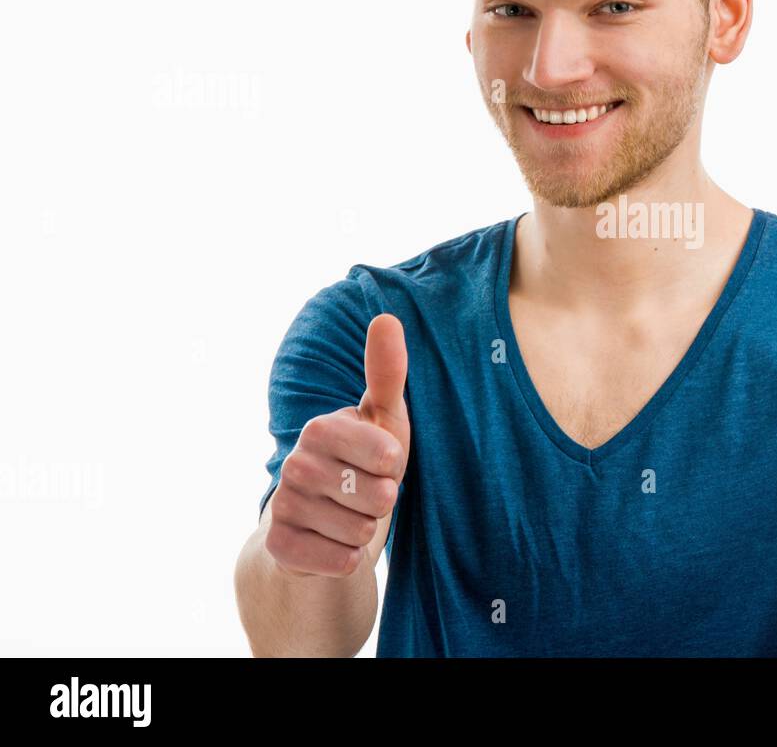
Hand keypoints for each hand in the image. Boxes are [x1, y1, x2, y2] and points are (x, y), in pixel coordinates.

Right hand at [265, 313, 410, 577]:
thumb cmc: (366, 463)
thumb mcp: (385, 419)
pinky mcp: (279, 547)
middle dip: (384, 501)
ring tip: (351, 515)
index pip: (385, 454)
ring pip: (360, 532)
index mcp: (321, 428)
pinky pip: (341, 561)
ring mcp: (283, 506)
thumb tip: (386, 317)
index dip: (396, 465)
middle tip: (367, 492)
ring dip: (367, 530)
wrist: (323, 525)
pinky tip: (335, 542)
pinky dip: (349, 558)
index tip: (385, 461)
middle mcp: (294, 464)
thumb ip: (387, 372)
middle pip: (377, 497)